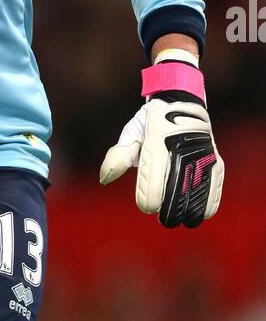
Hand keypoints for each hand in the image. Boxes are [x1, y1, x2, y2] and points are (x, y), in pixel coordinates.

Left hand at [100, 54, 223, 226]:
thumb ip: (119, 156)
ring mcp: (200, 150)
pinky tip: (204, 213)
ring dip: (192, 208)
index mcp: (155, 140)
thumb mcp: (132, 133)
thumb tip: (105, 178)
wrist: (181, 99)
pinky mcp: (214, 155)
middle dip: (171, 209)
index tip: (148, 206)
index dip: (149, 197)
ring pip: (198, 187)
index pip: (152, 178)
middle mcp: (179, 145)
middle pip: (176, 187)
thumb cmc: (150, 122)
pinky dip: (210, 199)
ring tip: (185, 221)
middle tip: (165, 221)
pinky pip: (215, 181)